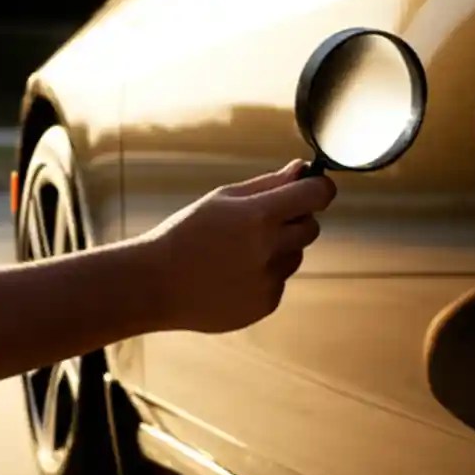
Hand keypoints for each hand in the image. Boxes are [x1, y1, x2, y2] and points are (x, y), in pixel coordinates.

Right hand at [143, 160, 336, 332]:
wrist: (155, 284)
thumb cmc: (186, 234)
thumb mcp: (223, 198)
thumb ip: (268, 184)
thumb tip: (302, 170)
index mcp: (259, 216)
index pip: (317, 196)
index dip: (320, 188)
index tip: (315, 188)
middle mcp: (269, 249)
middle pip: (311, 227)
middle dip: (296, 220)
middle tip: (263, 221)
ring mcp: (269, 280)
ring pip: (296, 256)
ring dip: (280, 249)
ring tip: (238, 252)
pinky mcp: (266, 304)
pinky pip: (280, 281)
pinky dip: (265, 275)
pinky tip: (232, 274)